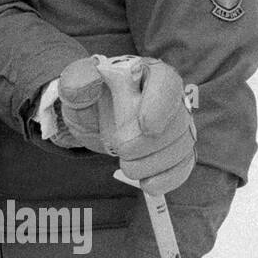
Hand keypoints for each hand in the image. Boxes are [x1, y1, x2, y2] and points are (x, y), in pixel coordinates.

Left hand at [57, 55, 195, 193]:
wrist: (90, 118)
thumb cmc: (86, 96)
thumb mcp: (75, 87)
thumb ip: (77, 81)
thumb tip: (86, 80)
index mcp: (146, 72)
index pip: (166, 81)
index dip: (161, 104)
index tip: (146, 126)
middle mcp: (168, 97)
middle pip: (178, 120)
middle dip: (151, 143)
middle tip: (122, 151)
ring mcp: (175, 125)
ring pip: (182, 145)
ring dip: (156, 162)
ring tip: (128, 168)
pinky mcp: (174, 149)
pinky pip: (183, 165)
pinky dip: (169, 178)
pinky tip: (149, 185)